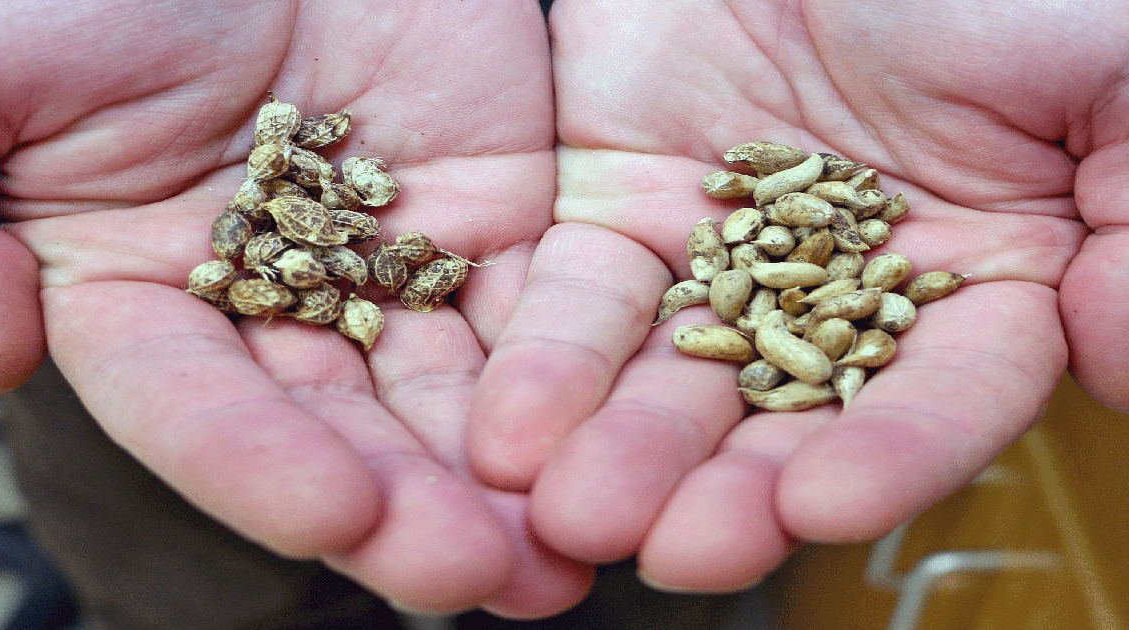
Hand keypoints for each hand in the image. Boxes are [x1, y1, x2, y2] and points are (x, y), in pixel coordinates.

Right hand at [0, 0, 591, 615]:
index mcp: (142, 297)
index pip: (195, 407)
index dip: (257, 464)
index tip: (334, 514)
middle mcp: (272, 306)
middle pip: (338, 429)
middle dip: (403, 509)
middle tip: (472, 577)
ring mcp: (386, 268)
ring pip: (446, 396)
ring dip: (500, 485)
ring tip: (553, 564)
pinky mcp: (488, 223)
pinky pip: (534, 311)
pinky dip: (567, 384)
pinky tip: (601, 452)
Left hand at [469, 0, 1112, 590]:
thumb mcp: (1097, 70)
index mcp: (970, 278)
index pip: (937, 395)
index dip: (887, 453)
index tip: (822, 505)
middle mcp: (834, 294)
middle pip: (782, 417)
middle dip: (728, 488)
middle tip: (676, 551)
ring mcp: (718, 261)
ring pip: (670, 378)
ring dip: (622, 452)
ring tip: (575, 513)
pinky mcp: (616, 217)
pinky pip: (579, 302)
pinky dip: (548, 366)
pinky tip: (515, 429)